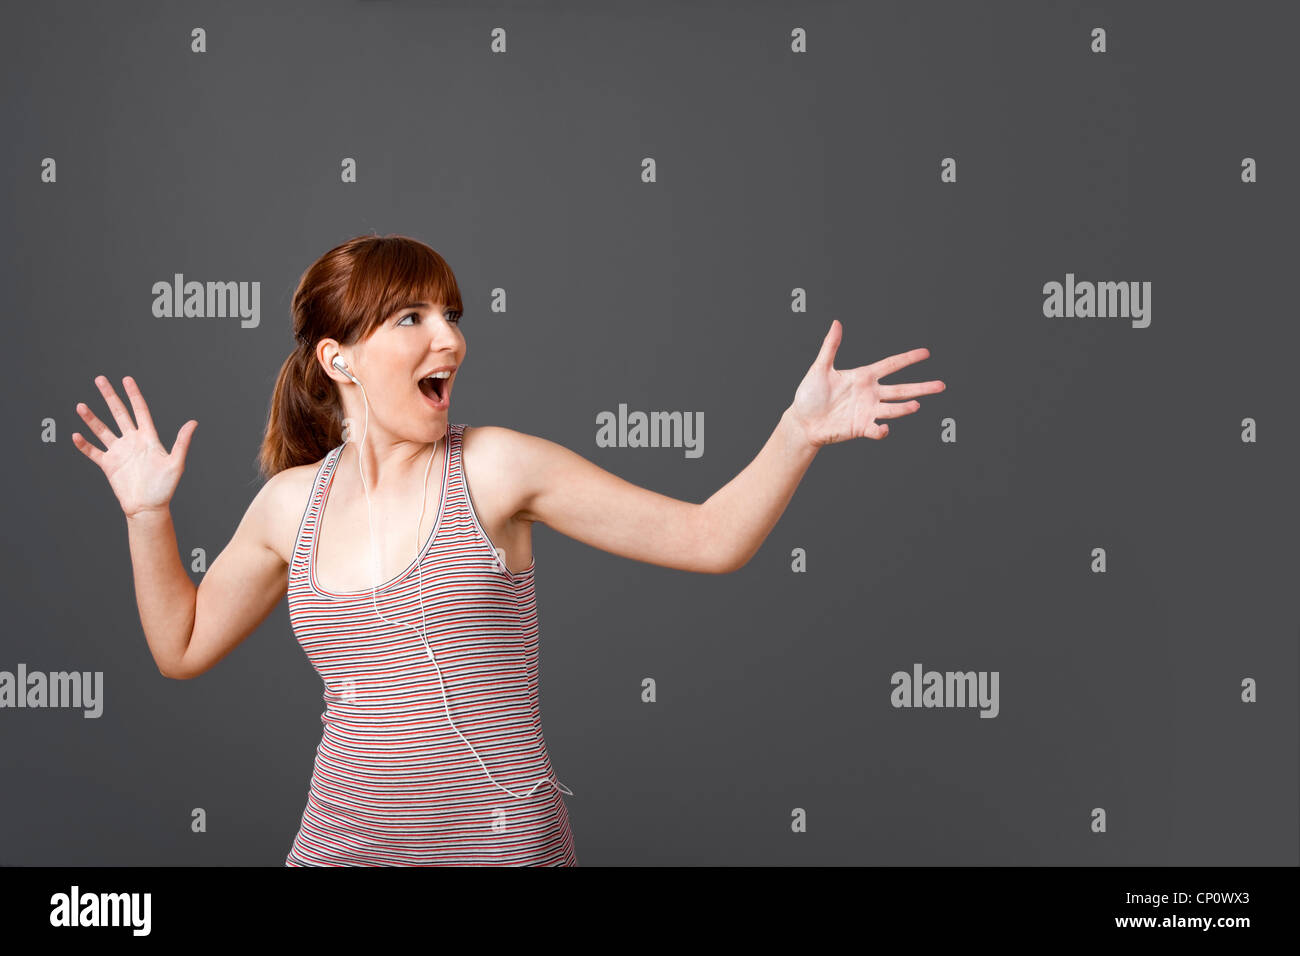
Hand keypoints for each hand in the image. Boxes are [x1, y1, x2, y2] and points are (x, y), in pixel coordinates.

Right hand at [71, 376, 197, 517]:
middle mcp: (132, 441)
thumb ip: (182, 442)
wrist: (148, 508)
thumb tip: (193, 423)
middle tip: (100, 379)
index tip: (126, 379)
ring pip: (102, 430)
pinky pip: (93, 451)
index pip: (140, 411)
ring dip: (92, 418)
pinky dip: (84, 444)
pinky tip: (76, 435)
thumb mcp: (176, 463)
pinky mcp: (108, 465)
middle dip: (109, 397)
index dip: (133, 395)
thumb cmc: (165, 487)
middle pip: (119, 414)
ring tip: (81, 406)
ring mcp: (119, 452)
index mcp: (148, 438)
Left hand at [788, 319, 944, 446]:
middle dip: (921, 387)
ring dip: (905, 408)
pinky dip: (882, 430)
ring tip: (916, 405)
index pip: (891, 365)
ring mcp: (868, 411)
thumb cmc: (810, 395)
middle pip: (901, 389)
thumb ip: (831, 347)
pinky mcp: (861, 428)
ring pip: (893, 409)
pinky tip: (884, 428)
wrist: (803, 422)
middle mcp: (870, 394)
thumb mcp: (820, 368)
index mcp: (863, 377)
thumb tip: (836, 323)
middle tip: (941, 385)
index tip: (926, 353)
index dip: (908, 358)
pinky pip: (876, 429)